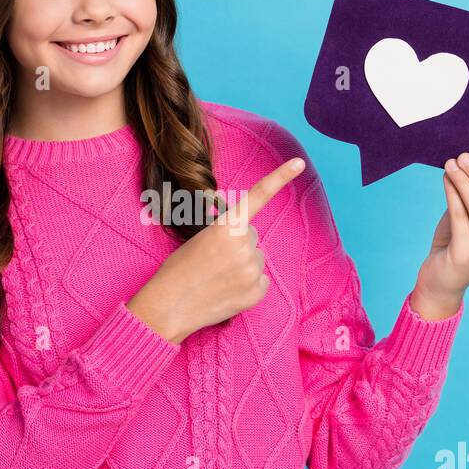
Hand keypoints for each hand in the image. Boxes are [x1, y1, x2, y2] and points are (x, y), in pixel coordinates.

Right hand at [127, 157, 306, 343]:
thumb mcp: (199, 240)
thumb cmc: (178, 270)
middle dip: (237, 244)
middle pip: (251, 235)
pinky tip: (228, 291)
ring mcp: (253, 270)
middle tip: (213, 261)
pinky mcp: (257, 292)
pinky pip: (261, 281)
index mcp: (226, 227)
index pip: (257, 196)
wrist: (169, 307)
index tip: (299, 162)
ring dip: (242, 265)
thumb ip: (227, 233)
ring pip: (256, 258)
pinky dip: (247, 286)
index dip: (280, 177)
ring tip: (217, 278)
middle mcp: (244, 245)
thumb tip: (246, 240)